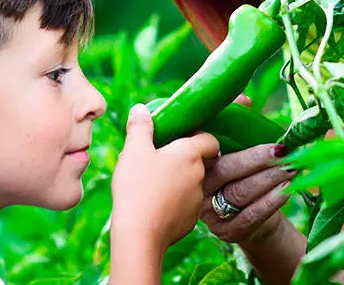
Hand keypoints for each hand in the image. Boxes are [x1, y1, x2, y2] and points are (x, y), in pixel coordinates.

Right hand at [111, 103, 219, 247]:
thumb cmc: (137, 187)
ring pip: (192, 183)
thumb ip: (140, 127)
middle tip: (161, 158)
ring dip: (179, 180)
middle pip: (199, 161)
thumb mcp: (134, 150)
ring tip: (155, 183)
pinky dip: (175, 202)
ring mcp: (196, 200)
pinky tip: (156, 204)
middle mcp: (200, 175)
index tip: (182, 137)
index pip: (210, 139)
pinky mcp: (190, 221)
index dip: (199, 136)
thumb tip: (141, 109)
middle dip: (184, 159)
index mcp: (190, 154)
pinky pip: (185, 205)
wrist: (139, 234)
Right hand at [200, 142, 293, 243]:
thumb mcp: (242, 167)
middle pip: (226, 171)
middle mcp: (199, 190)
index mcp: (200, 167)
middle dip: (259, 161)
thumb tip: (276, 145)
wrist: (254, 222)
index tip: (275, 147)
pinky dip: (270, 202)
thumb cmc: (248, 184)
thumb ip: (247, 155)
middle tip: (285, 155)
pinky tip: (286, 191)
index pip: (217, 155)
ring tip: (290, 170)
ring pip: (239, 192)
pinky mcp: (225, 231)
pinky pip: (249, 216)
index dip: (247, 154)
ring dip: (268, 179)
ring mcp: (210, 213)